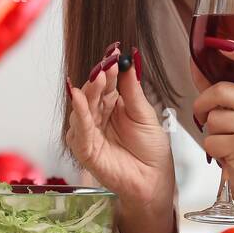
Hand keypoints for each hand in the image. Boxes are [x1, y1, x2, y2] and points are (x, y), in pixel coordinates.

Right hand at [66, 46, 174, 212]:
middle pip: (92, 93)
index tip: (114, 52)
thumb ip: (132, 89)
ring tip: (97, 78)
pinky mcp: (84, 149)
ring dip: (88, 92)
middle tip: (106, 64)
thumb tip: (128, 61)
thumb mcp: (145, 114)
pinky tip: (80, 100)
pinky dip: (79, 115)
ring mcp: (89, 132)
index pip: (106, 83)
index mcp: (113, 105)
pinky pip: (79, 130)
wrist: (154, 180)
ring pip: (83, 108)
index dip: (109, 68)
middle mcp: (98, 116)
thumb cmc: (151, 151)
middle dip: (98, 77)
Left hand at [190, 40, 233, 219]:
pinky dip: (212, 149)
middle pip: (221, 90)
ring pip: (213, 117)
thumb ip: (221, 90)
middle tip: (204, 117)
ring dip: (209, 131)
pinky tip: (226, 155)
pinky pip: (211, 138)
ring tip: (226, 141)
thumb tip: (196, 63)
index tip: (221, 43)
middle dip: (203, 104)